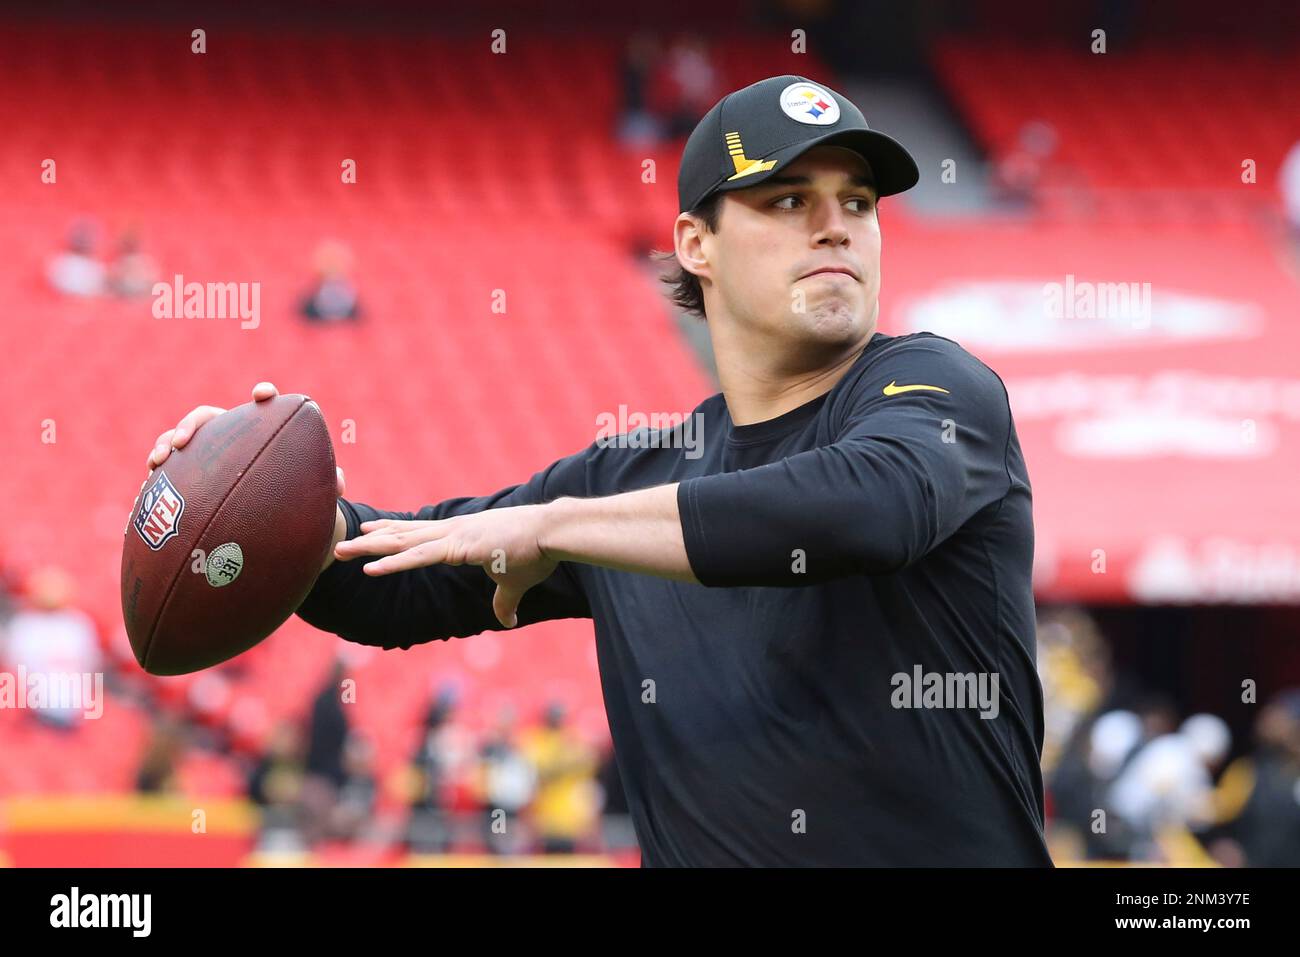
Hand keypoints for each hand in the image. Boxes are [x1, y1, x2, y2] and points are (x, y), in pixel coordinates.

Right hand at [143, 381, 347, 570]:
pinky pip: (165, 472)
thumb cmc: (291, 496)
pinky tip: (144, 493)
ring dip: (163, 445)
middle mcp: (227, 437)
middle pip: (204, 418)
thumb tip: (340, 483)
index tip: (264, 394)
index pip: (260, 407)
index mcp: (258, 432)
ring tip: (157, 461)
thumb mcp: (311, 493)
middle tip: (182, 441)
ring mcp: (203, 455)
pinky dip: (154, 477)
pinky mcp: (186, 477)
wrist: (266, 517)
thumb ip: (327, 484)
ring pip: (177, 440)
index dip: (263, 395)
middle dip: (191, 424)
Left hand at [333, 504, 557, 627]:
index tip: (369, 530)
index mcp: (462, 534)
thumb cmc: (538, 552)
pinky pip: (418, 557)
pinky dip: (393, 563)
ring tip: (341, 552)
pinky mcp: (457, 547)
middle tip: (340, 544)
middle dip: (370, 541)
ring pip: (401, 543)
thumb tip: (507, 622)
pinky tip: (370, 568)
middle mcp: (451, 531)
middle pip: (402, 535)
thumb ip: (504, 602)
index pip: (419, 531)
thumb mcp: (515, 582)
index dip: (393, 531)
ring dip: (369, 549)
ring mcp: (452, 537)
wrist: (552, 533)